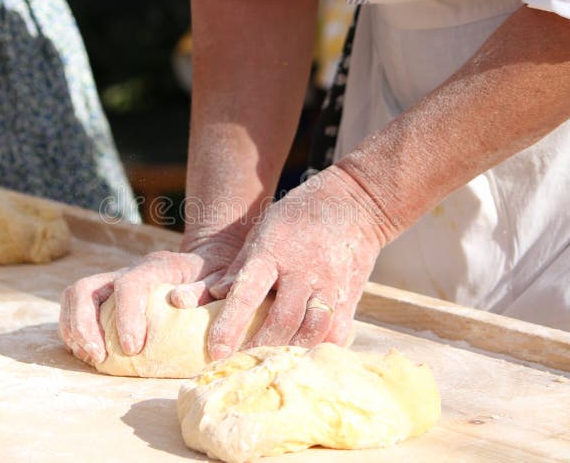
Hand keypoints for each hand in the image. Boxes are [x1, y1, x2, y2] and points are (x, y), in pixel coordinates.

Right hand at [58, 232, 242, 362]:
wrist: (207, 261)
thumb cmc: (216, 275)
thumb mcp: (222, 278)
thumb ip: (205, 289)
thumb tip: (179, 302)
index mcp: (158, 265)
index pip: (130, 283)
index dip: (126, 316)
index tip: (133, 349)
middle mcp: (129, 269)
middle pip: (87, 287)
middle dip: (85, 325)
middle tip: (99, 357)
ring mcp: (114, 281)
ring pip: (76, 295)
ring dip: (75, 329)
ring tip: (90, 357)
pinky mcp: (106, 295)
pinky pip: (76, 307)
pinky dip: (74, 331)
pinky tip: (89, 353)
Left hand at [205, 166, 386, 359]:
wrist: (354, 204)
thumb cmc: (297, 217)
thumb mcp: (262, 231)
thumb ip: (240, 267)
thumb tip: (215, 295)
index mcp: (273, 252)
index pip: (248, 292)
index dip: (231, 324)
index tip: (216, 350)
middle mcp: (303, 271)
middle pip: (282, 319)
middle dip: (259, 346)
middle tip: (241, 364)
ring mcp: (329, 285)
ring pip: (312, 329)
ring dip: (290, 350)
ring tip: (270, 363)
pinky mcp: (349, 297)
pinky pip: (337, 332)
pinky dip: (319, 347)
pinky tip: (304, 355)